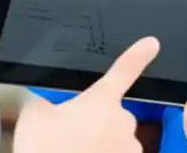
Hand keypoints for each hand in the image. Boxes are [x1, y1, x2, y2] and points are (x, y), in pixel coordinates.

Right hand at [13, 37, 160, 152]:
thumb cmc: (47, 150)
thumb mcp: (34, 117)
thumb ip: (45, 104)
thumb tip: (46, 107)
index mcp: (101, 101)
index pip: (123, 71)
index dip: (138, 56)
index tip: (152, 44)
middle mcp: (122, 122)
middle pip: (113, 116)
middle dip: (97, 125)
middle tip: (70, 139)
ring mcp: (129, 149)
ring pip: (116, 143)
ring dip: (101, 147)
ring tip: (74, 152)